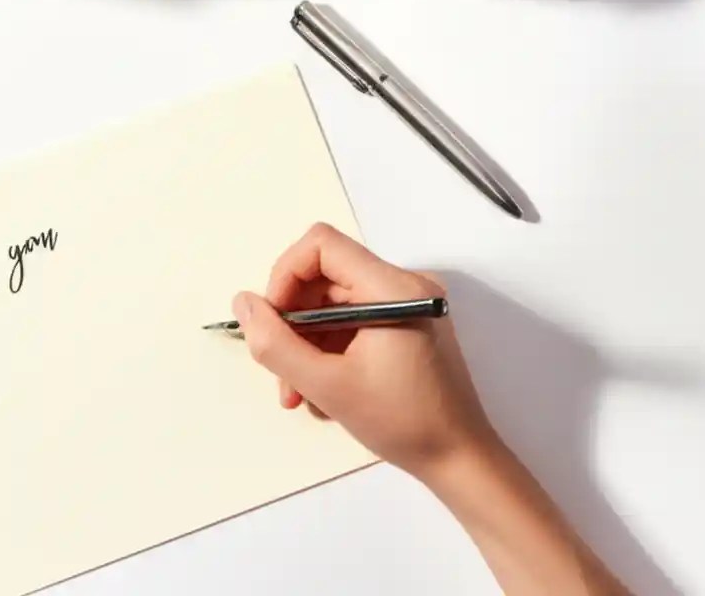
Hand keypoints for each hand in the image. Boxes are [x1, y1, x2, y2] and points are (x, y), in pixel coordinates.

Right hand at [233, 223, 497, 481]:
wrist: (460, 459)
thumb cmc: (403, 422)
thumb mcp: (327, 386)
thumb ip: (275, 343)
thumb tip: (244, 304)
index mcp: (392, 288)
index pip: (321, 245)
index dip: (285, 276)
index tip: (273, 321)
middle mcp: (403, 286)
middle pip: (324, 277)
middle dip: (292, 322)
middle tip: (279, 369)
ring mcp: (407, 306)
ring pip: (332, 305)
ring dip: (305, 344)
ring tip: (297, 393)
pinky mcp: (407, 327)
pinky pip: (351, 323)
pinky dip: (328, 351)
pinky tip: (321, 392)